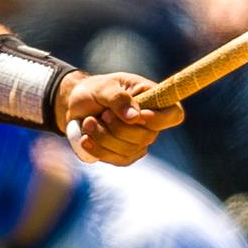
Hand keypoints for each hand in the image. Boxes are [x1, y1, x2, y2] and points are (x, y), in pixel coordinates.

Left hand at [55, 72, 182, 166]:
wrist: (74, 104)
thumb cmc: (94, 91)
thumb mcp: (103, 87)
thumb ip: (119, 98)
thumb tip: (136, 117)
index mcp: (153, 98)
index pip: (174, 114)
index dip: (160, 119)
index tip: (140, 115)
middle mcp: (151, 122)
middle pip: (147, 136)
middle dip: (119, 128)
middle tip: (102, 114)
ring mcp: (139, 141)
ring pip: (129, 150)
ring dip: (104, 137)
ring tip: (88, 122)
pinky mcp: (125, 154)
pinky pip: (117, 159)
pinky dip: (99, 150)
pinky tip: (86, 139)